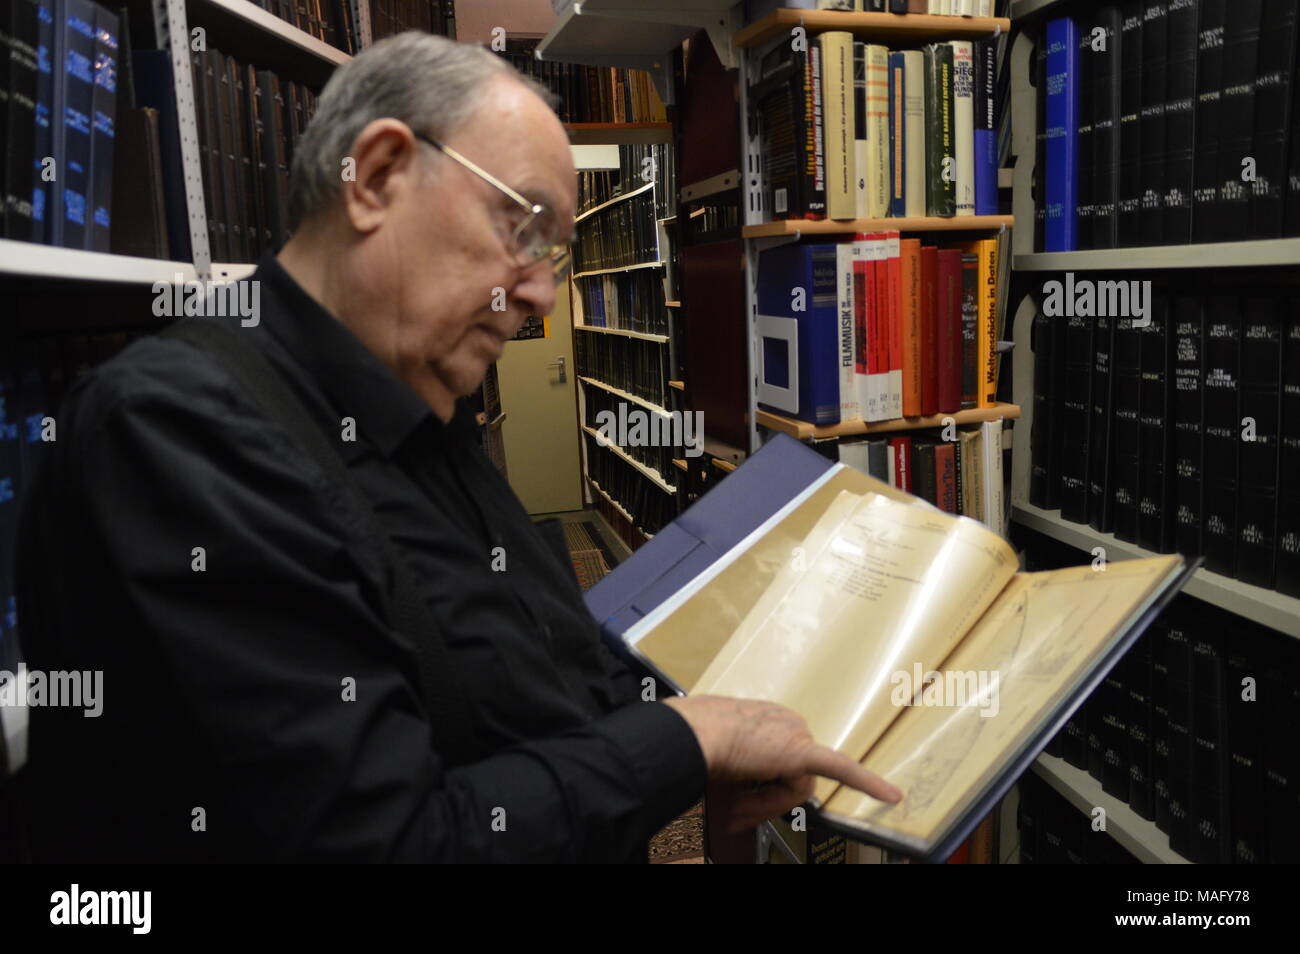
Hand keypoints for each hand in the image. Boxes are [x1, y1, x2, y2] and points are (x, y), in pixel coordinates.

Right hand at [664, 695, 902, 832]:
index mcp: (771, 720)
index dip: (758, 792)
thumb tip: (727, 790)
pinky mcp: (800, 752)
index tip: (734, 803)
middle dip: (762, 802)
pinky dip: (868, 783)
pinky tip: (891, 796)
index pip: (779, 766)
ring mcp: (796, 736)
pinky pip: (841, 769)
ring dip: (766, 805)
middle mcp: (788, 723)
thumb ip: (735, 768)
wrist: (691, 733)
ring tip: (735, 808)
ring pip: (795, 788)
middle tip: (733, 814)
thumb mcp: (719, 754)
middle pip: (790, 779)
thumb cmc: (695, 739)